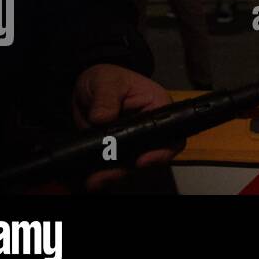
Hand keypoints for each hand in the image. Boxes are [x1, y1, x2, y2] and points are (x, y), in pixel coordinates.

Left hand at [71, 64, 182, 190]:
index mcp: (157, 108)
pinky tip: (92, 178)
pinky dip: (102, 174)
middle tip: (109, 174)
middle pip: (151, 155)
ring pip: (130, 165)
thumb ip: (106, 98)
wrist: (87, 90)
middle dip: (131, 168)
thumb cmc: (107, 78)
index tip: (141, 160)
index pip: (171, 134)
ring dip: (114, 174)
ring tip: (95, 180)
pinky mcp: (116, 151)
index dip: (162, 151)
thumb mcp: (107, 82)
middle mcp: (150, 129)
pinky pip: (113, 166)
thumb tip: (102, 118)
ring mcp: (133, 142)